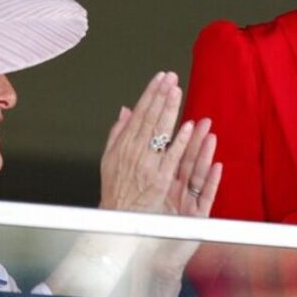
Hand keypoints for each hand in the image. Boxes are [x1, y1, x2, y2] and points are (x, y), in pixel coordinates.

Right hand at [99, 72, 194, 214]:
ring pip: (160, 132)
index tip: (159, 79)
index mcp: (122, 145)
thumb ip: (117, 133)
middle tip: (171, 78)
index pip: (139, 113)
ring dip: (169, 110)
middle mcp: (134, 153)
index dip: (150, 94)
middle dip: (161, 96)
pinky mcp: (160, 179)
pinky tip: (187, 126)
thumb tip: (125, 110)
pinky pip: (171, 156)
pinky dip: (179, 141)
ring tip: (177, 91)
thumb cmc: (115, 191)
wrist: (117, 218)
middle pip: (150, 118)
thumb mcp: (108, 159)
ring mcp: (147, 165)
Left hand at [147, 118, 221, 281]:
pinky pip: (206, 197)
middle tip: (203, 121)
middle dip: (195, 142)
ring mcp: (189, 204)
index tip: (181, 119)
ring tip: (211, 137)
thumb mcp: (144, 193)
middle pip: (187, 163)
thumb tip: (137, 151)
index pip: (170, 157)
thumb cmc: (146, 229)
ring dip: (205, 156)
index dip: (176, 138)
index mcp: (163, 186)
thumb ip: (142, 169)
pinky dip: (212, 181)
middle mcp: (177, 192)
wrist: (147, 259)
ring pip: (198, 176)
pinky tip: (218, 167)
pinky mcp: (197, 218)